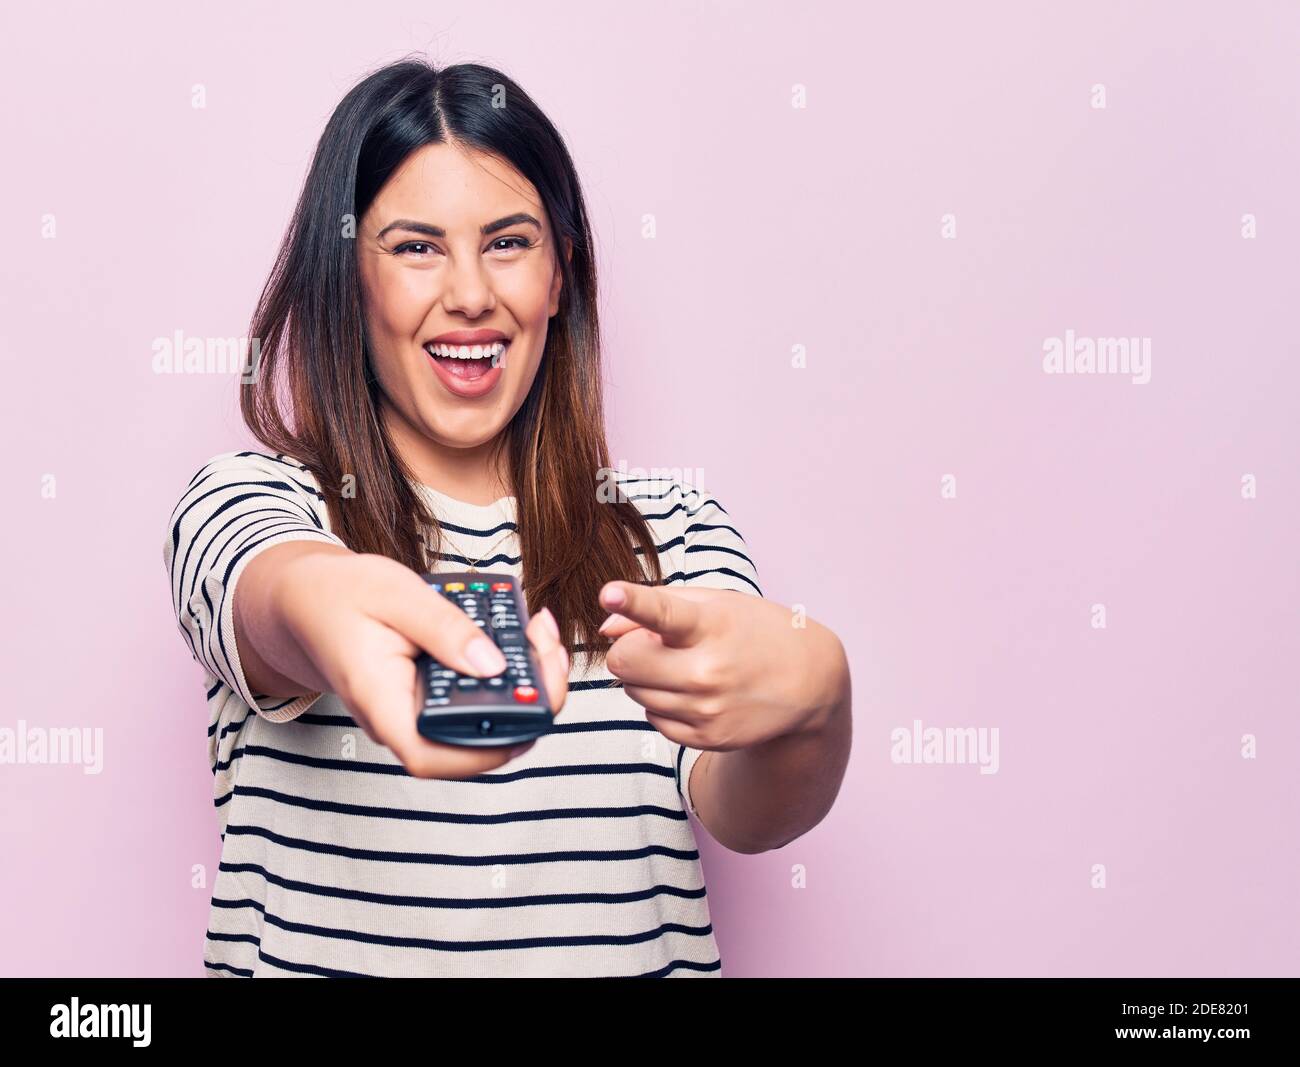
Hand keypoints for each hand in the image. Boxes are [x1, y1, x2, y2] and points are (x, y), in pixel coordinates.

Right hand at [274, 552, 568, 777]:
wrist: (309, 599)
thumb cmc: (342, 595)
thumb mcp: (394, 594)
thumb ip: (443, 628)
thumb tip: (494, 666)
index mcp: (381, 704)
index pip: (431, 756)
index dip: (487, 751)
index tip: (532, 710)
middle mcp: (401, 722)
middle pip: (472, 744)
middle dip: (527, 703)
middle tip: (548, 643)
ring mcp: (417, 714)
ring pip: (482, 724)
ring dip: (524, 686)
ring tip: (540, 631)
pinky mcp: (432, 699)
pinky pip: (476, 701)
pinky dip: (508, 674)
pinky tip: (522, 637)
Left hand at [597, 581, 842, 751]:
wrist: (809, 683)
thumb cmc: (755, 632)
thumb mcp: (716, 603)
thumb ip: (656, 605)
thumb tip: (604, 627)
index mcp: (713, 626)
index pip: (663, 614)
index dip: (633, 602)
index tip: (609, 592)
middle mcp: (708, 671)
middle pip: (623, 662)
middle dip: (628, 650)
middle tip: (655, 643)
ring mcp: (707, 710)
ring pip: (632, 692)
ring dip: (645, 677)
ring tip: (682, 666)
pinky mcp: (706, 739)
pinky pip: (652, 718)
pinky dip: (661, 703)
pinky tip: (692, 691)